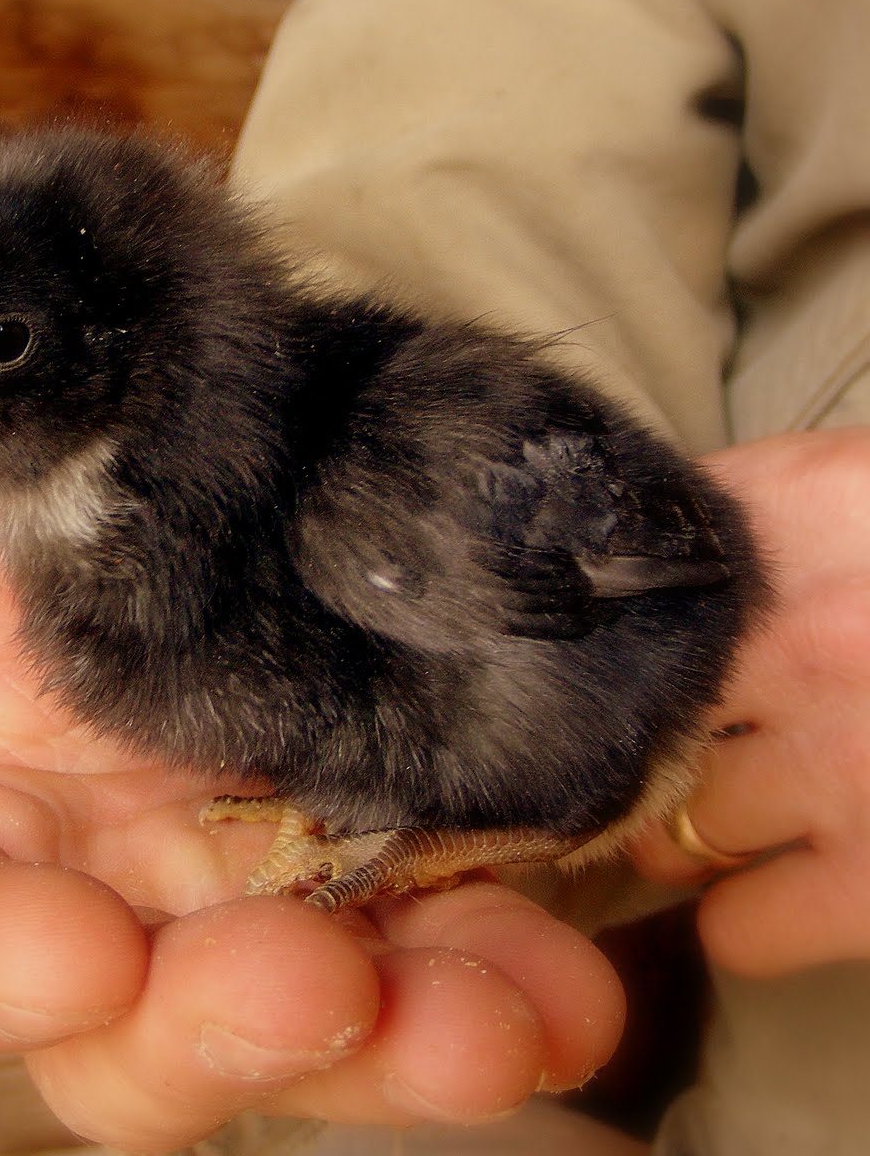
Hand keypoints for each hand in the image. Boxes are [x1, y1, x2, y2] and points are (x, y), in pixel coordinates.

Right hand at [0, 449, 622, 1150]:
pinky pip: (449, 960)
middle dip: (210, 1028)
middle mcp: (86, 911)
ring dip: (399, 1039)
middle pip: (133, 1037)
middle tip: (293, 979)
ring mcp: (241, 903)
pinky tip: (555, 973)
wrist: (124, 474)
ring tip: (484, 1010)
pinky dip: (506, 983)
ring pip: (308, 1026)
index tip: (58, 941)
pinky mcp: (377, 872)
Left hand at [635, 428, 869, 976]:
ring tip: (732, 811)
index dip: (602, 609)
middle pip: (624, 703)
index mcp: (803, 508)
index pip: (625, 560)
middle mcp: (798, 629)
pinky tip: (773, 898)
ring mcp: (839, 758)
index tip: (595, 644)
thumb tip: (656, 538)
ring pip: (668, 818)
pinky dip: (746, 923)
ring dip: (686, 824)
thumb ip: (777, 505)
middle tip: (664, 740)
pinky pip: (742, 929)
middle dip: (638, 732)